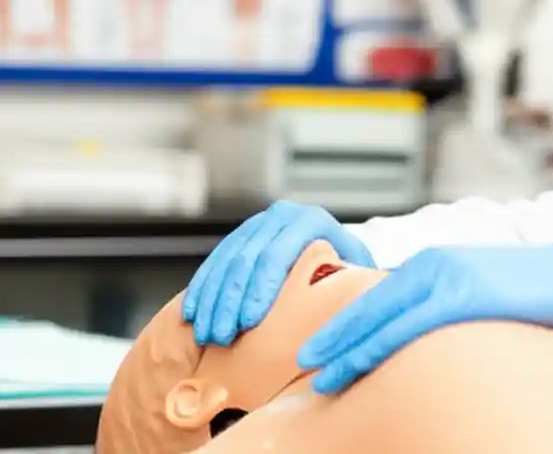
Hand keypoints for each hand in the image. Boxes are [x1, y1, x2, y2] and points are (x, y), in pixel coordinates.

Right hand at [183, 201, 375, 345]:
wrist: (339, 251)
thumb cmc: (353, 271)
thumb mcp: (359, 272)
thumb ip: (353, 282)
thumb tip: (349, 311)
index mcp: (311, 221)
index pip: (277, 254)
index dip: (261, 289)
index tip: (250, 322)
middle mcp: (281, 217)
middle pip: (246, 259)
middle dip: (230, 301)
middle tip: (221, 336)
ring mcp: (258, 224)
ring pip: (225, 262)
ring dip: (212, 300)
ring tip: (206, 334)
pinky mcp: (240, 236)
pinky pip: (214, 262)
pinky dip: (202, 290)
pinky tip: (193, 315)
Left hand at [296, 233, 552, 393]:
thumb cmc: (546, 292)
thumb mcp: (488, 295)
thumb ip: (454, 307)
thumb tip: (432, 339)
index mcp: (439, 264)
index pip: (381, 299)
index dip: (348, 325)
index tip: (323, 351)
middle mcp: (436, 264)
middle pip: (371, 306)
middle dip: (336, 337)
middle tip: (305, 365)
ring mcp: (449, 277)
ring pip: (382, 316)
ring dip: (347, 346)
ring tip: (320, 373)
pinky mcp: (465, 293)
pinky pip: (409, 323)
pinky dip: (376, 343)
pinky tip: (357, 361)